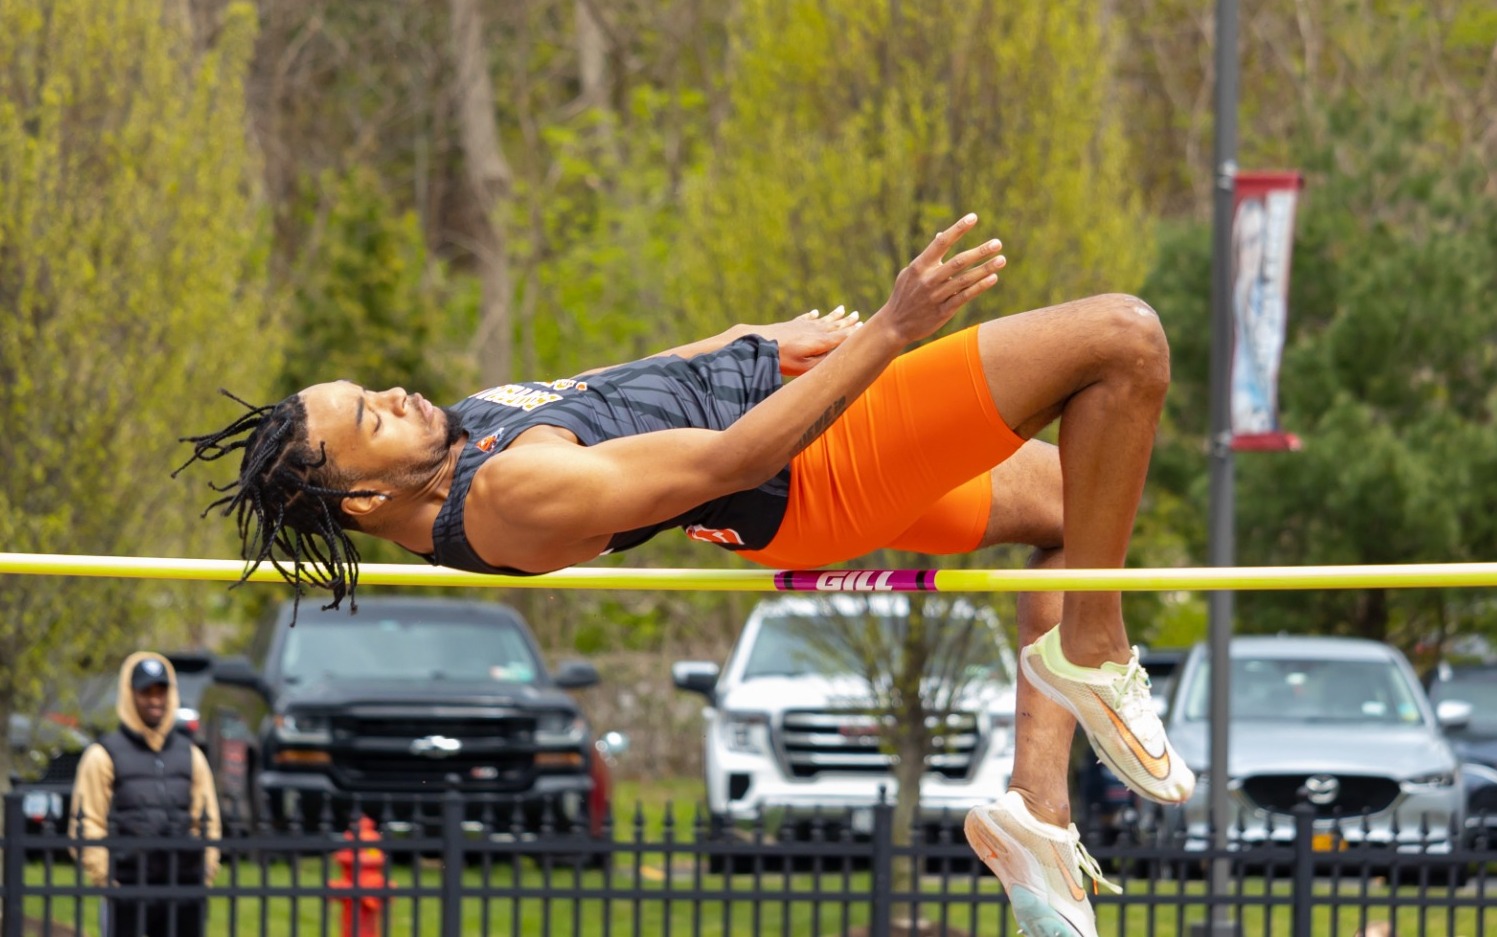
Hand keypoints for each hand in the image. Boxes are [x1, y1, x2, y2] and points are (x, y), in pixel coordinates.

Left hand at [758, 306, 860, 375]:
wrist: (759, 343)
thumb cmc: (782, 359)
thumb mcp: (805, 368)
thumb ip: (823, 363)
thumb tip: (838, 359)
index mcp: (821, 341)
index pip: (842, 336)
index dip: (853, 332)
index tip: (864, 326)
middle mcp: (815, 330)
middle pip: (835, 325)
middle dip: (847, 321)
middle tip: (857, 315)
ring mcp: (803, 325)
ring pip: (822, 319)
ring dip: (833, 315)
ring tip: (843, 309)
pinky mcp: (791, 324)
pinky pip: (805, 318)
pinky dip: (812, 315)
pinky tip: (815, 312)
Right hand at [875, 213, 1004, 344]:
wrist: (894, 325)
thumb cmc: (904, 295)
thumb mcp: (910, 273)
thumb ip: (927, 257)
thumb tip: (940, 236)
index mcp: (919, 266)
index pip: (941, 243)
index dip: (957, 229)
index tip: (973, 217)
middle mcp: (928, 279)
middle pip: (958, 262)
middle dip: (980, 252)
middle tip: (997, 243)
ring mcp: (936, 296)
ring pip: (965, 280)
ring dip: (985, 269)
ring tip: (1002, 260)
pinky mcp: (942, 312)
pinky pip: (964, 297)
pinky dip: (979, 287)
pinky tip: (993, 278)